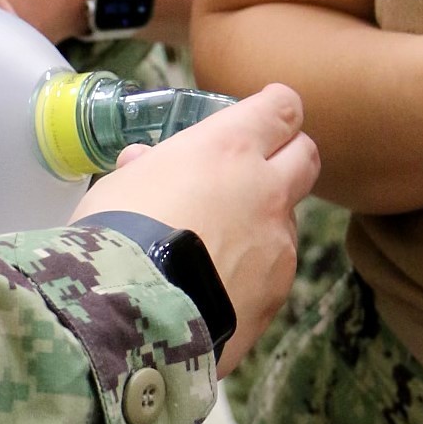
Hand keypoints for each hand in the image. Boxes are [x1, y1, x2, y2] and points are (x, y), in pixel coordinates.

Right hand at [73, 84, 318, 375]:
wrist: (135, 315)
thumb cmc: (117, 236)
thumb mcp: (120, 187)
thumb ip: (146, 170)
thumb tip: (143, 163)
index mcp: (229, 148)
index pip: (281, 108)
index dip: (275, 110)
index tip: (263, 116)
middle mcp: (267, 189)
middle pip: (306, 155)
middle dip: (288, 156)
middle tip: (258, 170)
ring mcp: (278, 242)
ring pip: (289, 218)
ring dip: (265, 221)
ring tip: (220, 244)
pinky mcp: (277, 290)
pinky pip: (275, 269)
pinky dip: (254, 271)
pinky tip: (218, 286)